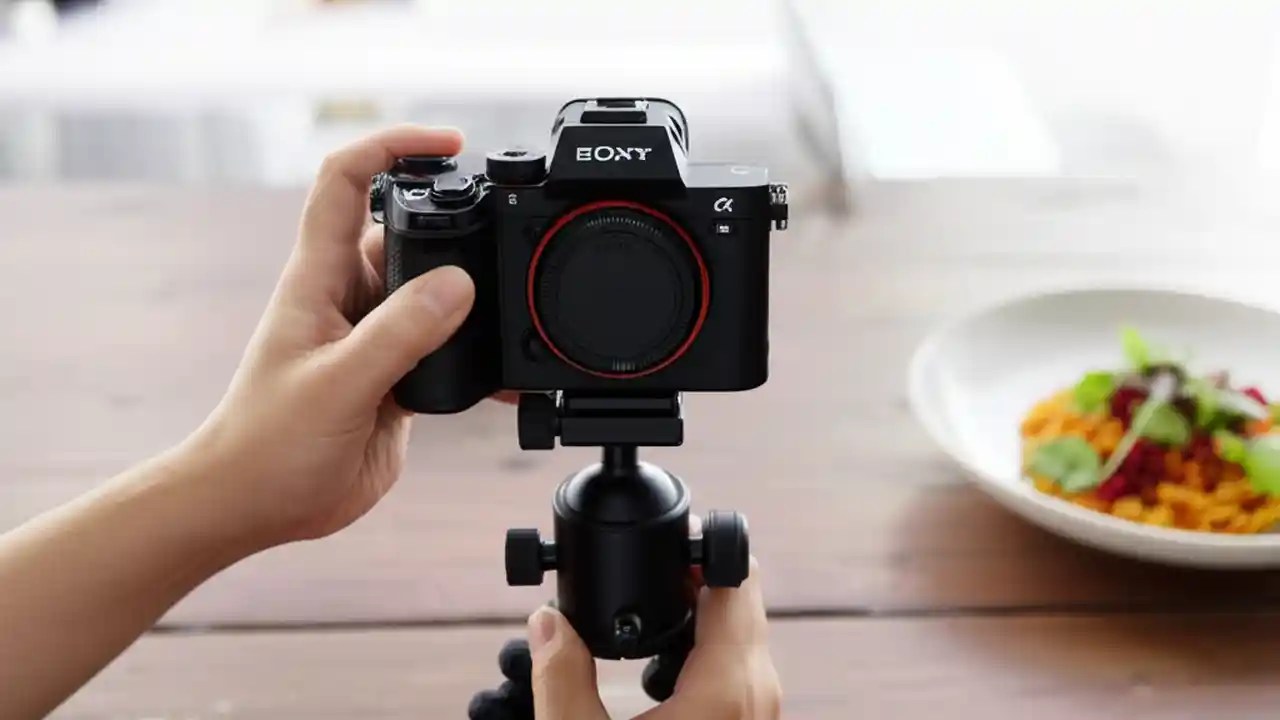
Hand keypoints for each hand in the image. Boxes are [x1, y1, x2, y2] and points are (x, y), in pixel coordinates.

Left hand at [186, 125, 476, 548]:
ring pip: (434, 295)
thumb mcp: (339, 383)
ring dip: (472, 299)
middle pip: (408, 233)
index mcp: (320, 279)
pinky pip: (446, 348)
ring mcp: (374, 338)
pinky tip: (506, 376)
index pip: (347, 182)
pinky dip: (478, 355)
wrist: (256, 505)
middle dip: (455, 227)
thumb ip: (399, 333)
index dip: (393, 148)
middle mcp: (349, 298)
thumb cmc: (269, 443)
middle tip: (502, 238)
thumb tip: (460, 283)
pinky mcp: (395, 377)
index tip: (448, 145)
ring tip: (513, 310)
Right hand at [527, 558, 780, 719]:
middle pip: (737, 600)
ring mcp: (760, 711)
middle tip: (636, 576)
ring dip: (695, 615)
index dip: (699, 547)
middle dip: (689, 578)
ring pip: (739, 635)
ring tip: (640, 619)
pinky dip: (702, 650)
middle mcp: (757, 692)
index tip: (659, 538)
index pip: (736, 581)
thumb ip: (559, 680)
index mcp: (727, 687)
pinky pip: (736, 668)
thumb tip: (547, 622)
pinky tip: (655, 669)